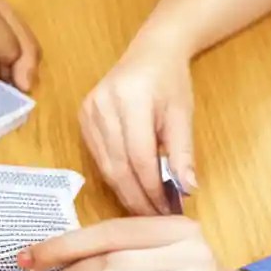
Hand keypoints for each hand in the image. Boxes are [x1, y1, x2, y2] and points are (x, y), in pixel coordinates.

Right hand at [80, 47, 195, 215]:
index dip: (152, 188)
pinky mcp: (83, 117)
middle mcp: (104, 104)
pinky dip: (115, 177)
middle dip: (137, 196)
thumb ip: (183, 152)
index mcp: (132, 99)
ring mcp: (89, 111)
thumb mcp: (183, 114)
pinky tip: (130, 188)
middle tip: (155, 217)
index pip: (139, 156)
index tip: (167, 210)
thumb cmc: (171, 82)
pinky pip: (98, 157)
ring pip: (105, 165)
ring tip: (146, 208)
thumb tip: (188, 189)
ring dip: (125, 191)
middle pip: (118, 165)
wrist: (151, 53)